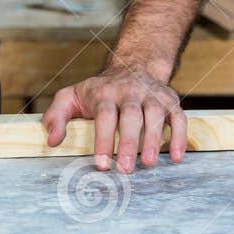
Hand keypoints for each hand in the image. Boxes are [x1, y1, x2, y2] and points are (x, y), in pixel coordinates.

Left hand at [41, 66, 186, 173]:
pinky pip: (179, 116)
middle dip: (128, 142)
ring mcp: (152, 95)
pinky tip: (177, 156)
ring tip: (149, 163)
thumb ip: (57, 116)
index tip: (101, 164)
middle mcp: (130, 92)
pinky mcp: (170, 100)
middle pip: (131, 115)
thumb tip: (53, 141)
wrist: (133, 64)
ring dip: (154, 139)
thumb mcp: (72, 96)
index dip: (103, 139)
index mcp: (105, 93)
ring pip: (156, 114)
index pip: (105, 115)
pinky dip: (180, 136)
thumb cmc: (99, 90)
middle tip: (125, 169)